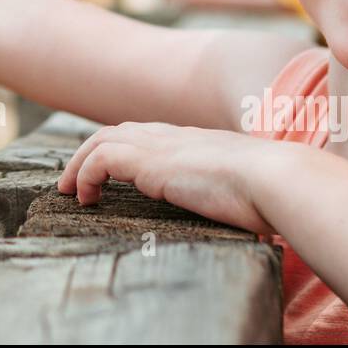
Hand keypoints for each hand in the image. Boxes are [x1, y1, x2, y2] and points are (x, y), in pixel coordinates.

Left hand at [56, 121, 281, 235]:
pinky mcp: (150, 162)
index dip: (125, 149)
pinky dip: (85, 175)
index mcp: (196, 142)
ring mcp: (161, 146)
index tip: (110, 173)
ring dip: (79, 164)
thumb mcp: (249, 190)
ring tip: (70, 192)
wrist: (277, 178)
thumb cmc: (274, 192)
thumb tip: (251, 215)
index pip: (148, 134)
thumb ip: (238, 193)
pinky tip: (86, 198)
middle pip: (118, 131)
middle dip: (91, 152)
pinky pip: (101, 159)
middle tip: (74, 182)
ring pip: (102, 140)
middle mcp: (175, 137)